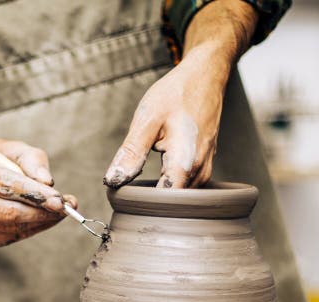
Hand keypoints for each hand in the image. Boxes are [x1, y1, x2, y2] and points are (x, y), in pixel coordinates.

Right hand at [0, 138, 77, 246]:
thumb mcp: (16, 150)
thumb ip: (33, 162)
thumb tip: (47, 183)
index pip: (3, 185)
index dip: (34, 194)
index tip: (60, 200)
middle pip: (7, 211)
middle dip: (41, 212)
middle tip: (65, 209)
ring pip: (10, 227)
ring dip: (40, 222)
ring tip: (58, 212)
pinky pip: (9, 237)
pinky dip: (30, 230)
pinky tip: (41, 219)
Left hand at [104, 0, 257, 188]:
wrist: (205, 75)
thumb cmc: (177, 93)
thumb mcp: (147, 120)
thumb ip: (131, 153)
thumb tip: (113, 180)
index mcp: (185, 162)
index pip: (166, 205)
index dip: (145, 209)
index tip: (126, 204)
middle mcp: (200, 170)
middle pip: (175, 206)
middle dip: (152, 206)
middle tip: (130, 201)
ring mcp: (205, 169)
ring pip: (183, 199)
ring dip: (162, 199)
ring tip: (141, 193)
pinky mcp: (203, 165)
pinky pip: (187, 188)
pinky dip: (170, 189)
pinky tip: (156, 182)